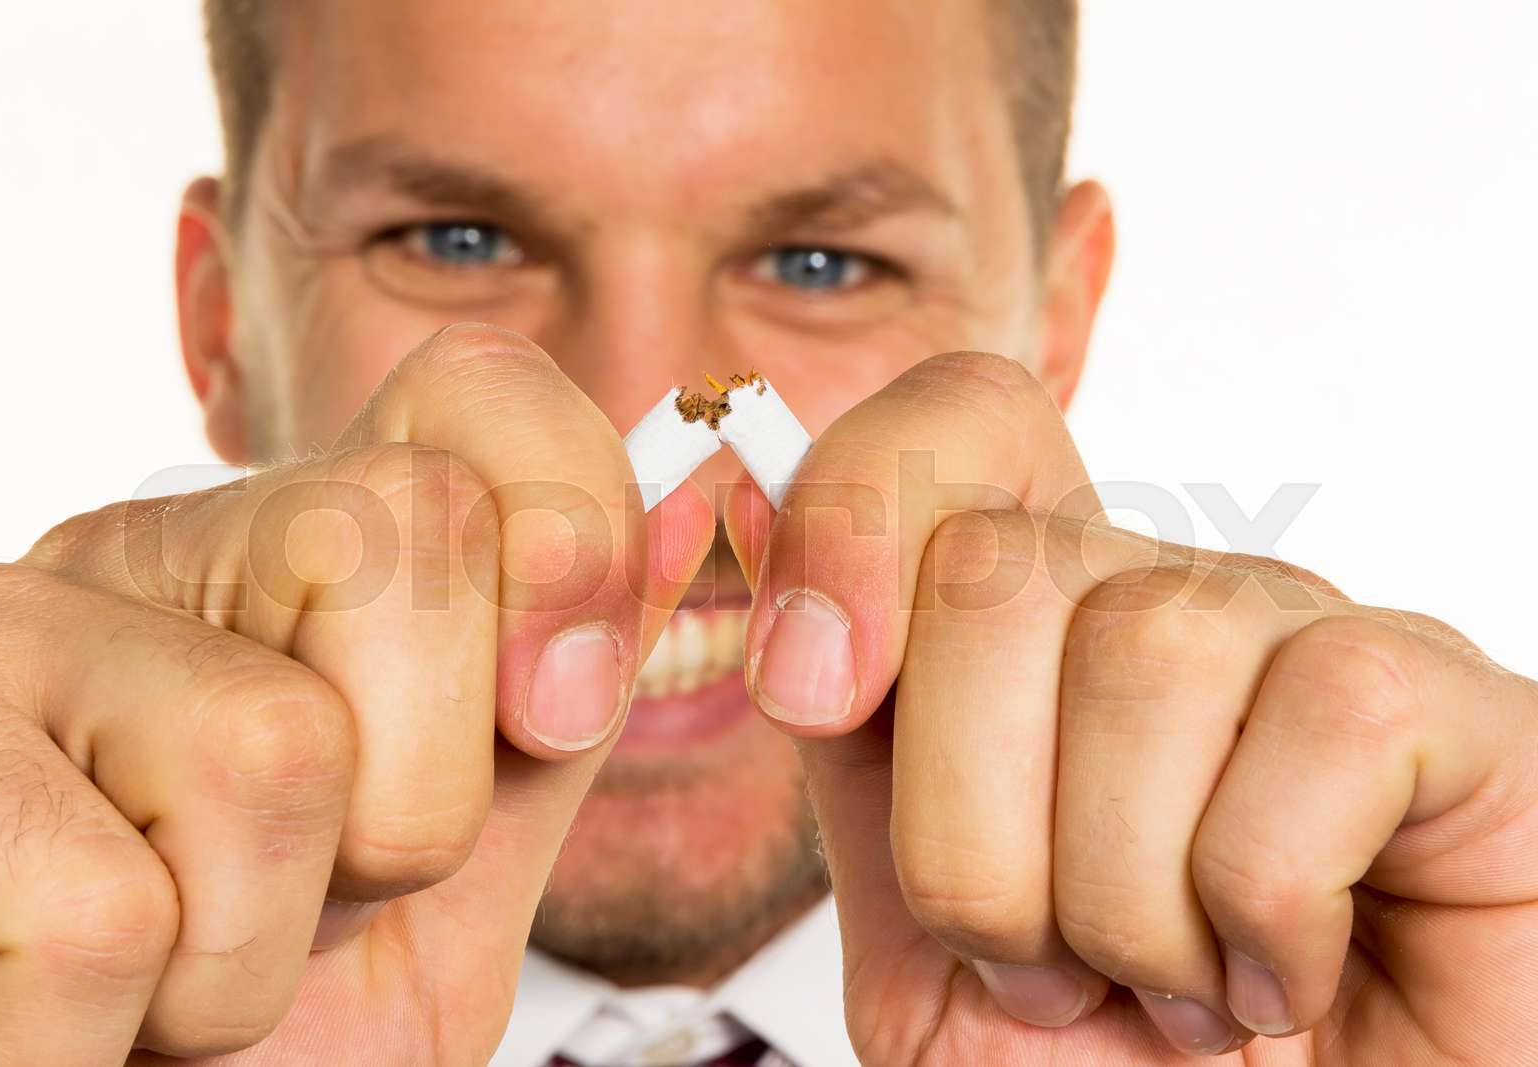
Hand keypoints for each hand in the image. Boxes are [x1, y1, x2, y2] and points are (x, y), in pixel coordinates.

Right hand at [0, 324, 712, 1065]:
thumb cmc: (289, 1011)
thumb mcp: (474, 853)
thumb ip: (567, 687)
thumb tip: (696, 504)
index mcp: (308, 551)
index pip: (481, 389)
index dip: (571, 534)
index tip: (554, 717)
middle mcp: (154, 543)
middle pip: (409, 532)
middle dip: (411, 808)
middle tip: (305, 894)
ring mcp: (7, 629)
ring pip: (273, 745)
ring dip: (253, 955)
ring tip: (170, 972)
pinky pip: (104, 914)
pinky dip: (105, 1041)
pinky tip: (48, 1018)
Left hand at [726, 352, 1537, 1063]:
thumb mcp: (921, 942)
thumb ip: (858, 760)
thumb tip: (785, 588)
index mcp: (1027, 636)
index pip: (954, 422)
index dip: (852, 515)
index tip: (809, 693)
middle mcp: (1163, 602)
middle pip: (999, 562)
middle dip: (970, 829)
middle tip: (1043, 963)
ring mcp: (1304, 641)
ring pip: (1145, 645)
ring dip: (1118, 897)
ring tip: (1166, 992)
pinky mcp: (1454, 706)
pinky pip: (1328, 715)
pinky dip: (1266, 905)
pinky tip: (1279, 974)